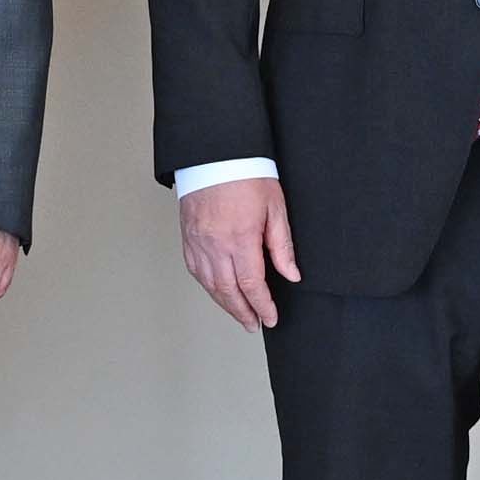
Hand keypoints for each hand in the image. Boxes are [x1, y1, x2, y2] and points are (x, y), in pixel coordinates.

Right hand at [180, 176, 299, 331]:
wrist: (215, 154)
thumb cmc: (246, 174)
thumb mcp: (275, 208)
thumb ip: (282, 246)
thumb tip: (291, 274)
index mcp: (240, 239)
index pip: (252, 286)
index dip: (262, 307)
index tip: (270, 318)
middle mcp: (216, 245)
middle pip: (229, 292)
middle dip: (244, 313)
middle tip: (254, 324)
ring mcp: (198, 242)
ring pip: (210, 285)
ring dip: (225, 304)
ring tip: (239, 314)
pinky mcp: (188, 237)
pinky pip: (195, 271)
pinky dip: (208, 286)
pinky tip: (217, 291)